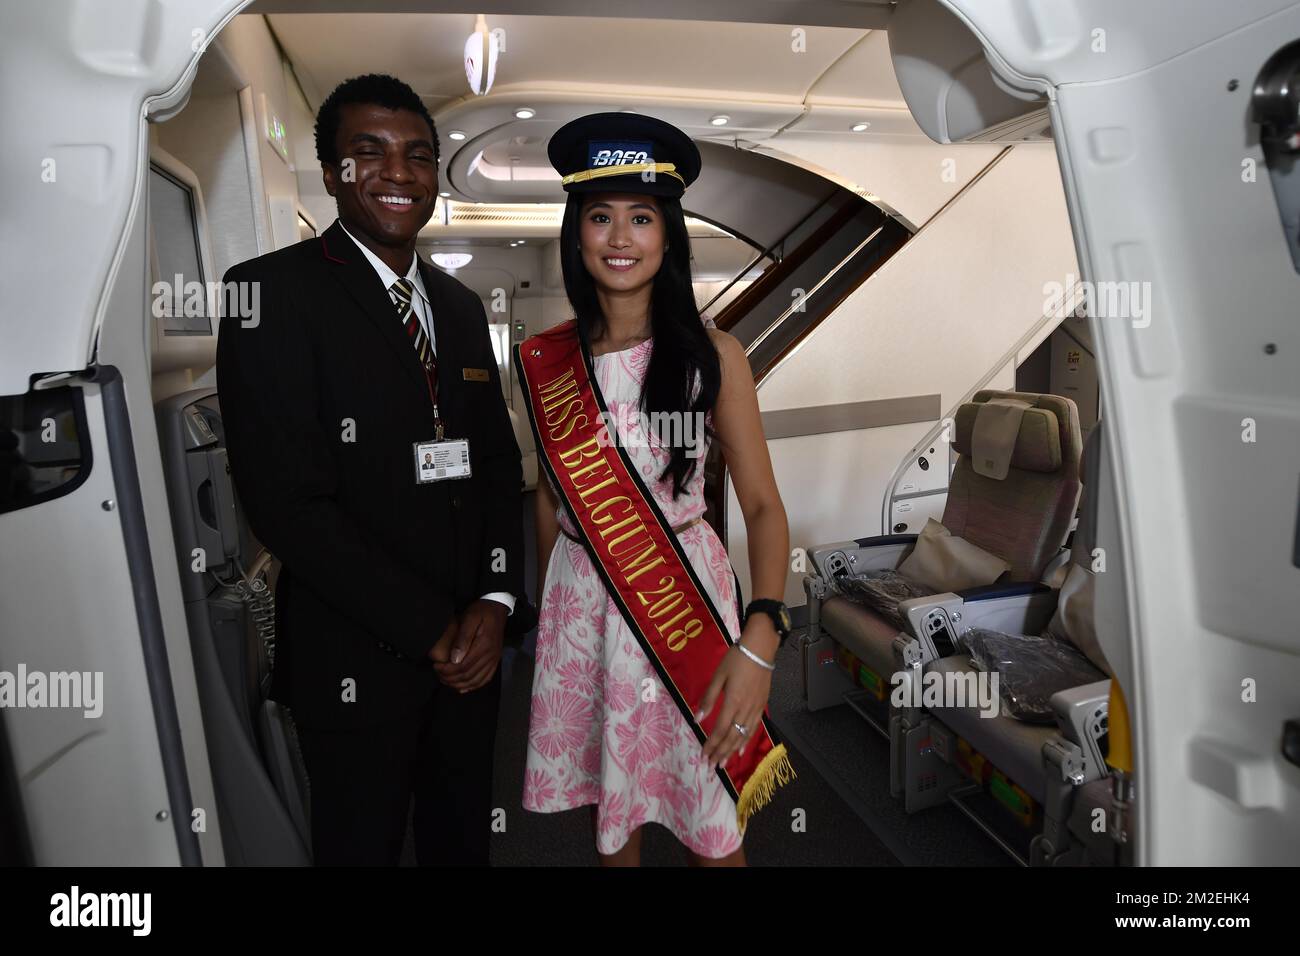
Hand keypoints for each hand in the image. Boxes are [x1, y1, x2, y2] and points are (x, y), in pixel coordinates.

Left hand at [433, 599, 506, 693]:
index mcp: (484, 645)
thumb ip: (462, 638)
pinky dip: (473, 686)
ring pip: (476, 681)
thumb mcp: (469, 618)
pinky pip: (485, 679)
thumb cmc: (481, 612)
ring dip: (459, 684)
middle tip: (438, 673)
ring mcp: (494, 660)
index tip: (436, 666)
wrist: (497, 609)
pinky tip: (462, 687)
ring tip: (446, 680)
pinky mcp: (495, 661)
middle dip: (450, 678)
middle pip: (468, 676)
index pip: (463, 666)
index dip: (448, 671)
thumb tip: (454, 659)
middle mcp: (491, 656)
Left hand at [695, 616, 777, 770]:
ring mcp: (756, 708)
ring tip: (723, 763)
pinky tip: (741, 750)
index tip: (703, 755)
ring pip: (743, 735)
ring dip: (732, 750)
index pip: (720, 729)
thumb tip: (697, 719)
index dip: (711, 744)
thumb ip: (708, 698)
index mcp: (732, 701)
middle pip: (732, 736)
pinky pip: (753, 728)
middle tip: (711, 765)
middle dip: (720, 752)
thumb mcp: (718, 676)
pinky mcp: (762, 706)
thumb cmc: (736, 659)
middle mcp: (745, 709)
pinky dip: (746, 741)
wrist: (761, 649)